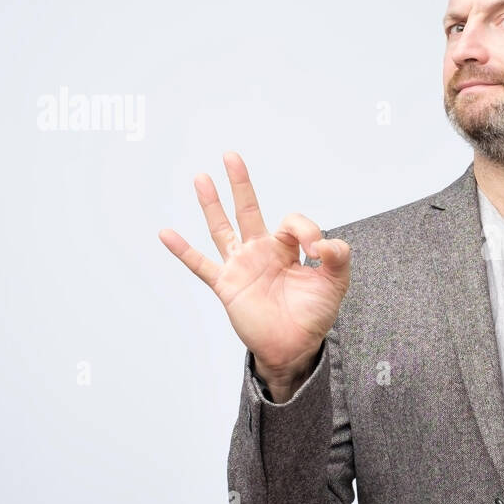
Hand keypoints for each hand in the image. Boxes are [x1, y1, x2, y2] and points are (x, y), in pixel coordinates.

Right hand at [158, 151, 350, 377]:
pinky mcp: (227, 285)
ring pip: (222, 229)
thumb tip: (325, 243)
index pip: (291, 222)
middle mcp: (261, 252)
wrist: (295, 347)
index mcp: (287, 248)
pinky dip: (183, 250)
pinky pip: (200, 265)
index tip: (317, 250)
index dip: (306, 230)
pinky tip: (166, 233)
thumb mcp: (335, 283)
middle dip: (241, 183)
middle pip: (248, 210)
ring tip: (201, 177)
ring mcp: (241, 266)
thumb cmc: (314, 314)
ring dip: (211, 204)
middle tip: (231, 156)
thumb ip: (338, 258)